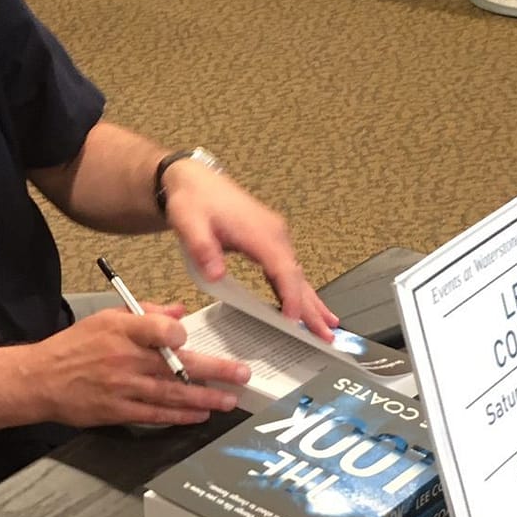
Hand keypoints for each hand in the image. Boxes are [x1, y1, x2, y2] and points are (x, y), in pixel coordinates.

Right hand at [33, 306, 248, 428]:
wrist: (41, 380)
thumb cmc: (74, 346)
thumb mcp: (106, 318)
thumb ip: (145, 314)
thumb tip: (179, 313)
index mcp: (121, 330)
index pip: (157, 328)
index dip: (177, 333)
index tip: (189, 335)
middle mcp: (125, 358)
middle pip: (176, 364)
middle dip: (214, 371)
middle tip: (241, 374)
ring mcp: (123, 387)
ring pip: (172, 393)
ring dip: (204, 398)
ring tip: (229, 400)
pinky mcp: (119, 411)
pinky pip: (156, 414)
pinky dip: (180, 415)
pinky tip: (200, 414)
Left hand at [162, 162, 338, 340]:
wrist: (196, 182)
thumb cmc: (194, 202)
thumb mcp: (190, 224)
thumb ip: (203, 249)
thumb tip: (216, 275)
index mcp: (260, 232)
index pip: (283, 270)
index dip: (291, 297)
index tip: (294, 320)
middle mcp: (275, 235)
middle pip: (297, 276)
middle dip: (312, 307)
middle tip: (327, 334)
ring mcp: (275, 238)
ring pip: (297, 275)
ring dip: (310, 301)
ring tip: (326, 326)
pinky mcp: (270, 242)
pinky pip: (288, 270)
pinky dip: (298, 290)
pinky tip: (305, 306)